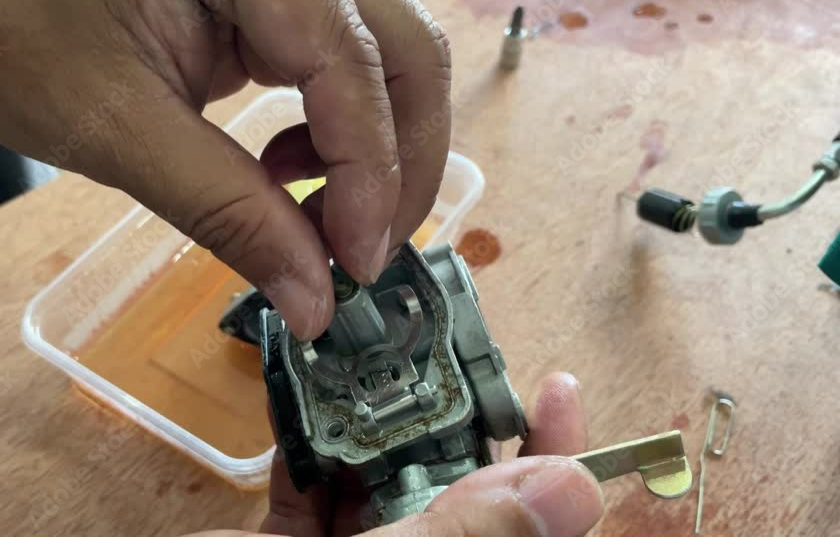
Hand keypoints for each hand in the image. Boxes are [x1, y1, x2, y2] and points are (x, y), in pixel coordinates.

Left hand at [0, 0, 451, 338]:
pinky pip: (346, 67)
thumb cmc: (5, 34)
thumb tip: (315, 303)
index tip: (354, 267)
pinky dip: (335, 134)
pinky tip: (286, 171)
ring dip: (372, 153)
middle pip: (405, 50)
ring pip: (390, 60)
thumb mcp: (117, 130)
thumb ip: (228, 213)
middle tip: (361, 255)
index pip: (349, 56)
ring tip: (313, 216)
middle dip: (396, 165)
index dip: (368, 171)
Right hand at [187, 372, 603, 536]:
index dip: (556, 464)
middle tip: (436, 354)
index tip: (555, 389)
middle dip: (444, 424)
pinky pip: (305, 498)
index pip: (531, 531)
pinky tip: (300, 399)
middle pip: (452, 496)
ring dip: (369, 427)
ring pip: (377, 491)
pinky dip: (303, 452)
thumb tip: (575, 489)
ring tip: (368, 361)